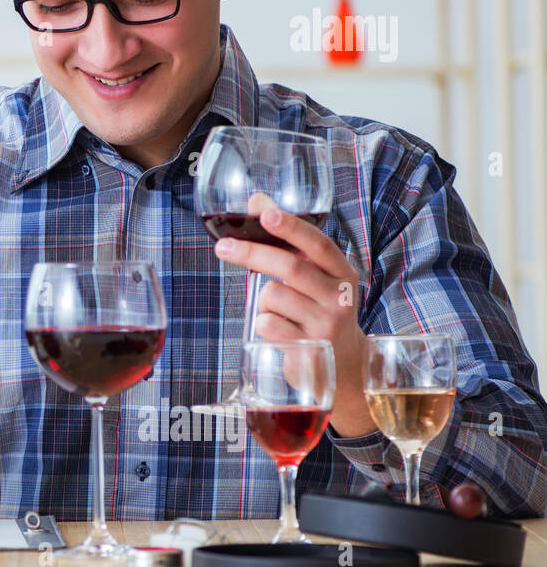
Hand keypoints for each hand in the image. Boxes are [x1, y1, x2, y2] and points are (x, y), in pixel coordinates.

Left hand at [213, 197, 374, 437]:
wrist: (344, 366)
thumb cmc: (320, 310)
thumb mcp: (313, 275)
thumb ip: (287, 240)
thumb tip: (257, 201)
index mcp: (342, 272)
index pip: (318, 243)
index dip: (291, 227)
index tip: (265, 212)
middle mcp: (339, 297)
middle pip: (290, 267)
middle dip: (252, 253)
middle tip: (222, 247)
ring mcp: (326, 324)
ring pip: (273, 296)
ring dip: (261, 299)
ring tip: (276, 309)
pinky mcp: (309, 349)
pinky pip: (267, 324)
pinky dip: (262, 323)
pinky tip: (278, 329)